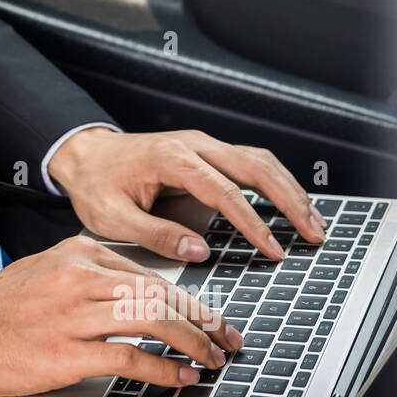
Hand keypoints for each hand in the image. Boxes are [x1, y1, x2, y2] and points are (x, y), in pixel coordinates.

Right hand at [0, 235, 241, 396]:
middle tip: (225, 339)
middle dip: (202, 320)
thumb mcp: (46, 270)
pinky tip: (180, 375)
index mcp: (77, 253)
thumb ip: (90, 273)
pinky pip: (130, 356)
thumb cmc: (1, 307)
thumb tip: (142, 293)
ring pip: (152, 320)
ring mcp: (74, 314)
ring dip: (191, 342)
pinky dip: (163, 367)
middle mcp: (79, 278)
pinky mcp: (67, 351)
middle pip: (160, 294)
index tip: (209, 317)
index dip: (189, 299)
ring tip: (210, 358)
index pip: (149, 274)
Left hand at [48, 127, 324, 261]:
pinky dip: (276, 182)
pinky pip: (249, 163)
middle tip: (313, 233)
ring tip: (313, 222)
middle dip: (290, 201)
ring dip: (290, 190)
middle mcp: (192, 146)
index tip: (272, 248)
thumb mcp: (113, 217)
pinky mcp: (206, 152)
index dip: (252, 222)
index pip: (224, 191)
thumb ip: (156, 234)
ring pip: (259, 161)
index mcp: (171, 159)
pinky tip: (290, 203)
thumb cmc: (95, 184)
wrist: (84, 155)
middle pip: (255, 167)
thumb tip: (199, 251)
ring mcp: (202, 146)